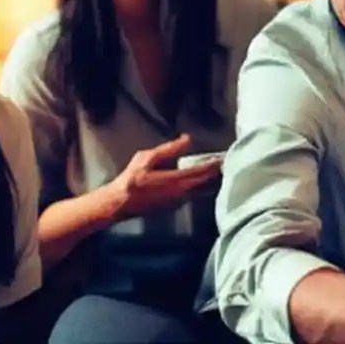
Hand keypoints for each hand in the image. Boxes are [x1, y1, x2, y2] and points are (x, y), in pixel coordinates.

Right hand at [104, 134, 221, 221]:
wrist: (119, 204)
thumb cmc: (130, 180)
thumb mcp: (146, 158)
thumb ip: (168, 149)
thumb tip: (187, 138)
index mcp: (175, 180)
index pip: (201, 172)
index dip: (213, 164)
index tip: (224, 157)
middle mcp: (182, 193)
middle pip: (205, 182)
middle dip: (215, 172)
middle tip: (225, 162)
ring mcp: (179, 202)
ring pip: (201, 190)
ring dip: (210, 180)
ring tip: (219, 169)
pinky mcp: (175, 206)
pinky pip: (194, 194)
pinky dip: (202, 186)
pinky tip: (204, 180)